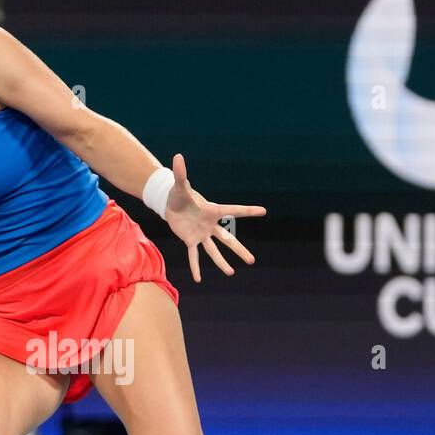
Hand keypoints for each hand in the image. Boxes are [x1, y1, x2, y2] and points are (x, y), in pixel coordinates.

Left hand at [163, 152, 265, 282]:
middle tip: (252, 261)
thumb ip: (181, 173)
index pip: (233, 211)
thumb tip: (178, 156)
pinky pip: (194, 256)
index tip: (263, 211)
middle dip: (239, 250)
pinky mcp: (190, 240)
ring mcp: (201, 234)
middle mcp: (210, 225)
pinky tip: (198, 278)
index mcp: (212, 210)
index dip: (247, 211)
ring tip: (231, 273)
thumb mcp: (180, 185)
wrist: (170, 204)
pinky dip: (195, 266)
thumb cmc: (179, 194)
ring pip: (214, 250)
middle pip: (228, 239)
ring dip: (221, 262)